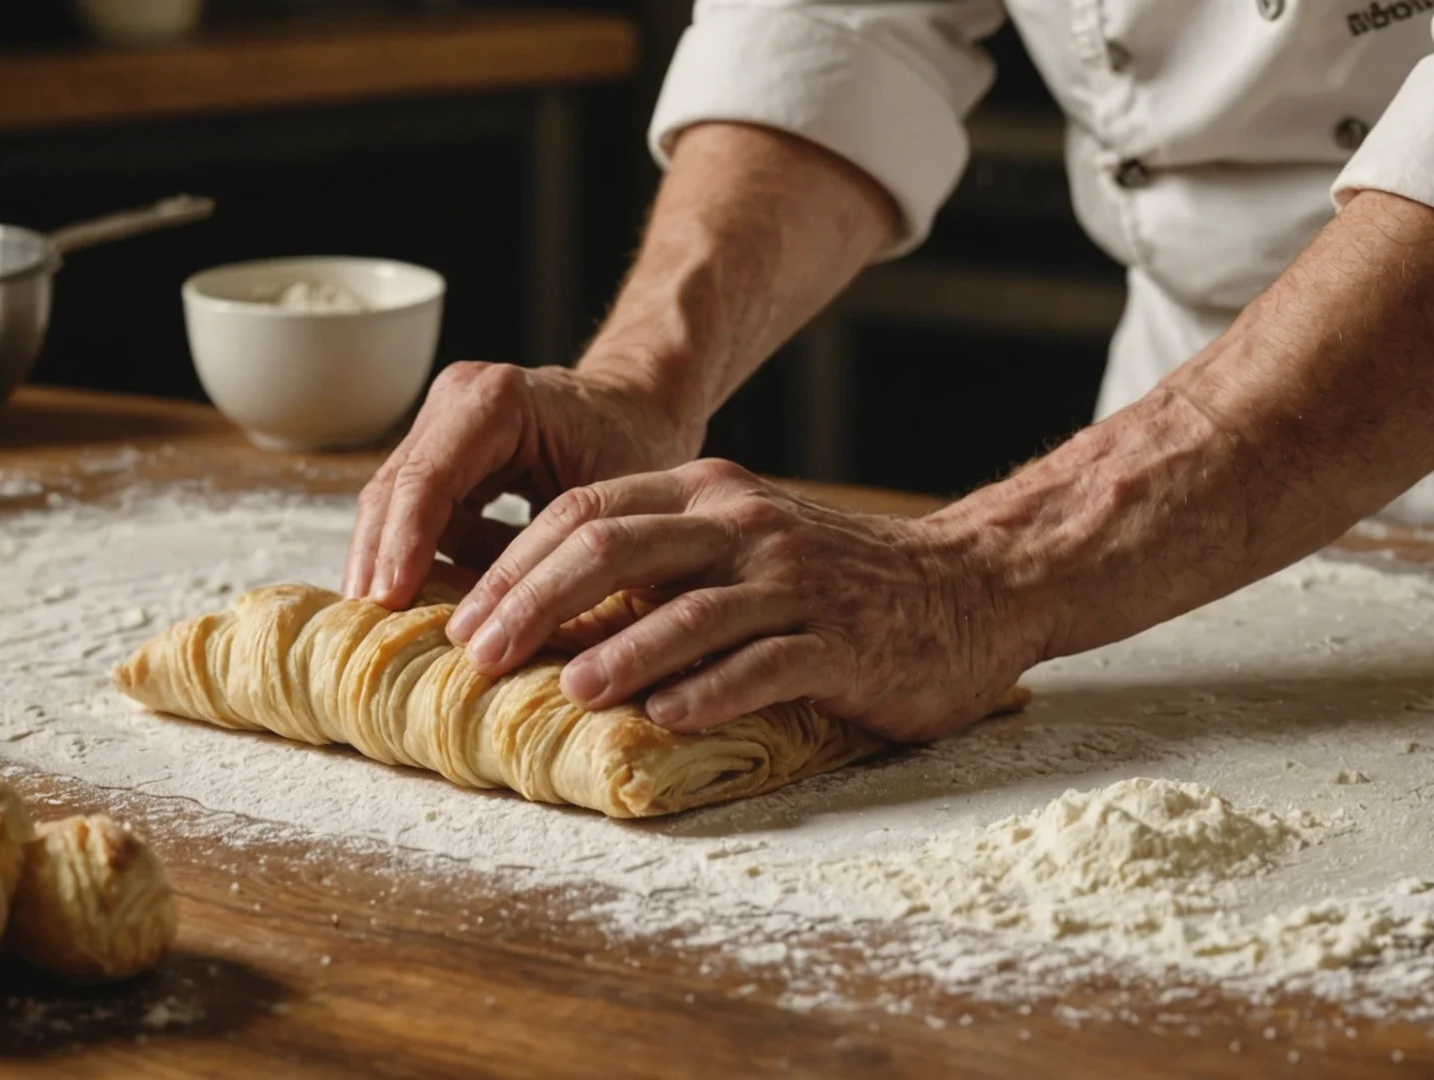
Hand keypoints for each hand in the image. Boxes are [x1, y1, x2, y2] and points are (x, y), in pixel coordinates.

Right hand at [343, 361, 702, 607]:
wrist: (638, 409)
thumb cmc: (637, 449)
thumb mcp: (611, 504)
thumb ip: (560, 554)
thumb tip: (512, 631)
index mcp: (496, 400)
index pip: (429, 479)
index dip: (405, 544)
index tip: (390, 602)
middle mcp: (456, 400)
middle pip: (395, 490)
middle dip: (380, 561)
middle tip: (366, 630)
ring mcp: (441, 423)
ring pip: (392, 504)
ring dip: (386, 566)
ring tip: (376, 632)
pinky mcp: (440, 453)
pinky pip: (414, 512)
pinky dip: (415, 561)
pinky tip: (411, 612)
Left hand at [444, 459, 1040, 740]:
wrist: (970, 587)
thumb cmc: (839, 580)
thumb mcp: (745, 543)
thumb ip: (665, 561)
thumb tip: (546, 615)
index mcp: (711, 493)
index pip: (590, 510)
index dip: (516, 564)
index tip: (462, 617)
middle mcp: (746, 524)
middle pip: (618, 547)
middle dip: (537, 602)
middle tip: (482, 657)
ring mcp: (796, 582)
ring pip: (689, 609)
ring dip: (619, 652)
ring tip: (567, 692)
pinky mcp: (840, 642)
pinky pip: (764, 665)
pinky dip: (710, 693)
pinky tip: (667, 721)